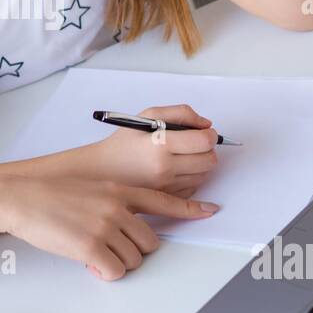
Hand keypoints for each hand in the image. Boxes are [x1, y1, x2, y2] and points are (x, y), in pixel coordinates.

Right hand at [0, 174, 219, 280]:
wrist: (20, 198)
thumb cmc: (49, 196)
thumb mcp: (90, 190)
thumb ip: (113, 204)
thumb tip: (126, 230)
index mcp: (120, 191)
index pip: (164, 201)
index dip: (190, 209)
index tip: (210, 211)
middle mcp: (118, 207)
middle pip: (151, 243)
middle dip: (134, 252)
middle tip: (110, 250)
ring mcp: (105, 226)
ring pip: (134, 260)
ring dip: (116, 263)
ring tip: (92, 253)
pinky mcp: (90, 246)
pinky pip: (114, 272)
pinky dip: (102, 272)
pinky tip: (86, 262)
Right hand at [88, 104, 221, 197]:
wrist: (102, 170)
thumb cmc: (123, 143)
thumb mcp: (147, 117)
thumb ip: (180, 114)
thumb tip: (205, 125)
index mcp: (160, 145)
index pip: (204, 141)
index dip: (210, 135)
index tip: (205, 132)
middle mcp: (165, 168)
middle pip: (209, 160)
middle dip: (207, 150)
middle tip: (195, 144)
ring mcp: (166, 186)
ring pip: (204, 175)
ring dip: (200, 164)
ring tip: (182, 156)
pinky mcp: (166, 198)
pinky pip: (193, 188)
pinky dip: (191, 178)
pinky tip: (176, 170)